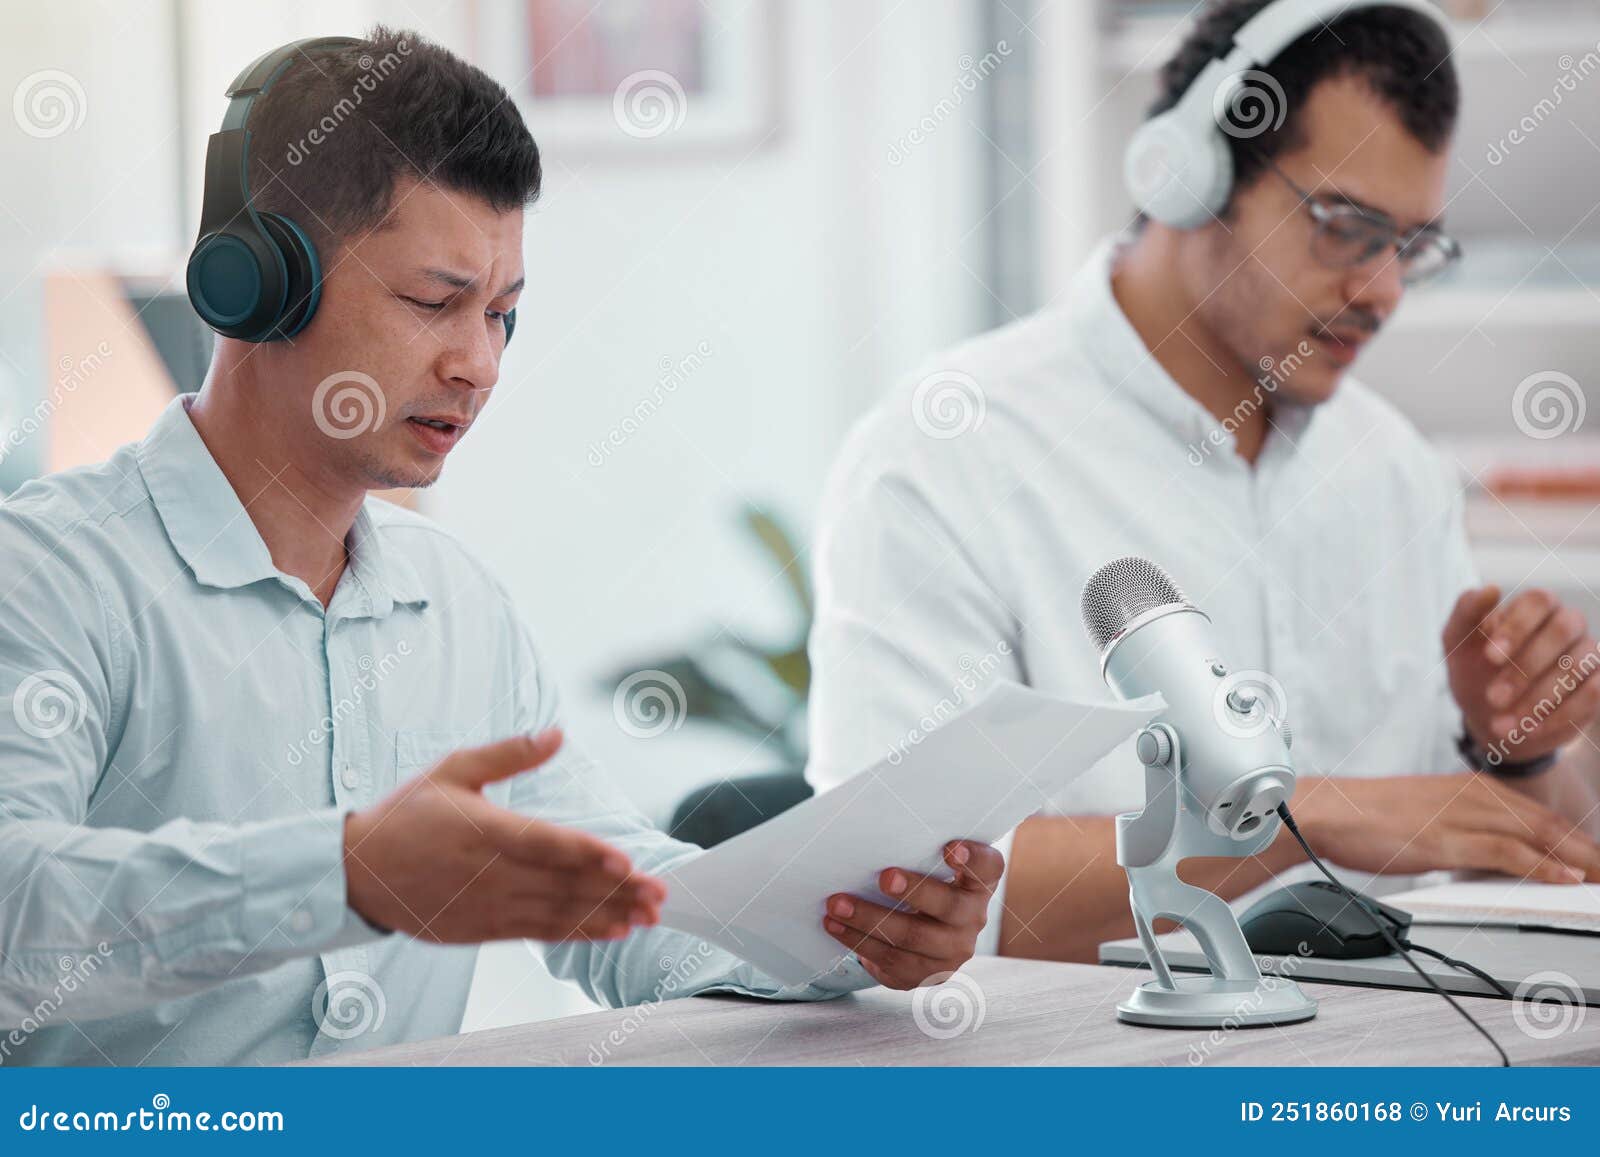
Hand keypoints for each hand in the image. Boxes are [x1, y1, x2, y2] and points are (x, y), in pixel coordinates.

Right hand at [343, 730, 665, 942]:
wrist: (355, 874)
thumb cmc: (406, 815)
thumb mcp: (452, 770)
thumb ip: (509, 754)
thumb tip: (557, 733)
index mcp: (485, 831)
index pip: (546, 844)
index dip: (588, 854)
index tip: (627, 860)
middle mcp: (491, 874)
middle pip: (563, 884)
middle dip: (616, 891)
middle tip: (659, 894)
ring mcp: (488, 906)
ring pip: (558, 914)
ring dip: (606, 916)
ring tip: (646, 917)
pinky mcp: (484, 930)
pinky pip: (540, 933)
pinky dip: (578, 934)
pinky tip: (610, 931)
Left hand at [821, 840, 1003, 988]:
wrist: (922, 935)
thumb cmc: (922, 884)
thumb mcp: (928, 866)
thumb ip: (916, 852)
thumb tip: (871, 835)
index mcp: (978, 883)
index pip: (987, 868)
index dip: (973, 858)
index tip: (950, 848)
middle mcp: (973, 918)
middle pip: (948, 906)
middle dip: (913, 891)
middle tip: (884, 877)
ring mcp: (952, 951)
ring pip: (912, 938)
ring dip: (869, 920)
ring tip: (837, 904)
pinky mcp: (926, 974)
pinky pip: (891, 960)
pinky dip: (858, 941)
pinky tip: (835, 926)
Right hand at [1290, 773, 1599, 882]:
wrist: (1326, 810)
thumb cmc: (1369, 817)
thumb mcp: (1429, 819)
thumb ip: (1466, 833)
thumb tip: (1497, 860)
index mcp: (1473, 788)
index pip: (1542, 817)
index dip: (1580, 843)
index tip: (1597, 864)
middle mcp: (1474, 795)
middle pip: (1550, 825)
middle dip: (1589, 852)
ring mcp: (1460, 815)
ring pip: (1537, 835)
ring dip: (1579, 860)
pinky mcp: (1444, 838)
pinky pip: (1504, 851)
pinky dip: (1541, 864)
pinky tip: (1566, 877)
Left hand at [1444, 585, 1599, 762]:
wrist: (1489, 714)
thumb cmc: (1474, 668)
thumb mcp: (1458, 642)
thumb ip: (1467, 613)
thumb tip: (1491, 589)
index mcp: (1535, 607)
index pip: (1539, 601)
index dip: (1517, 627)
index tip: (1489, 657)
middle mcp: (1568, 625)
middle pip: (1562, 631)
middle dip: (1525, 668)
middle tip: (1493, 698)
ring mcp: (1587, 654)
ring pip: (1576, 668)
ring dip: (1537, 699)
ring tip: (1501, 725)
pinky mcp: (1598, 685)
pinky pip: (1593, 693)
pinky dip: (1559, 715)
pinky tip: (1528, 729)